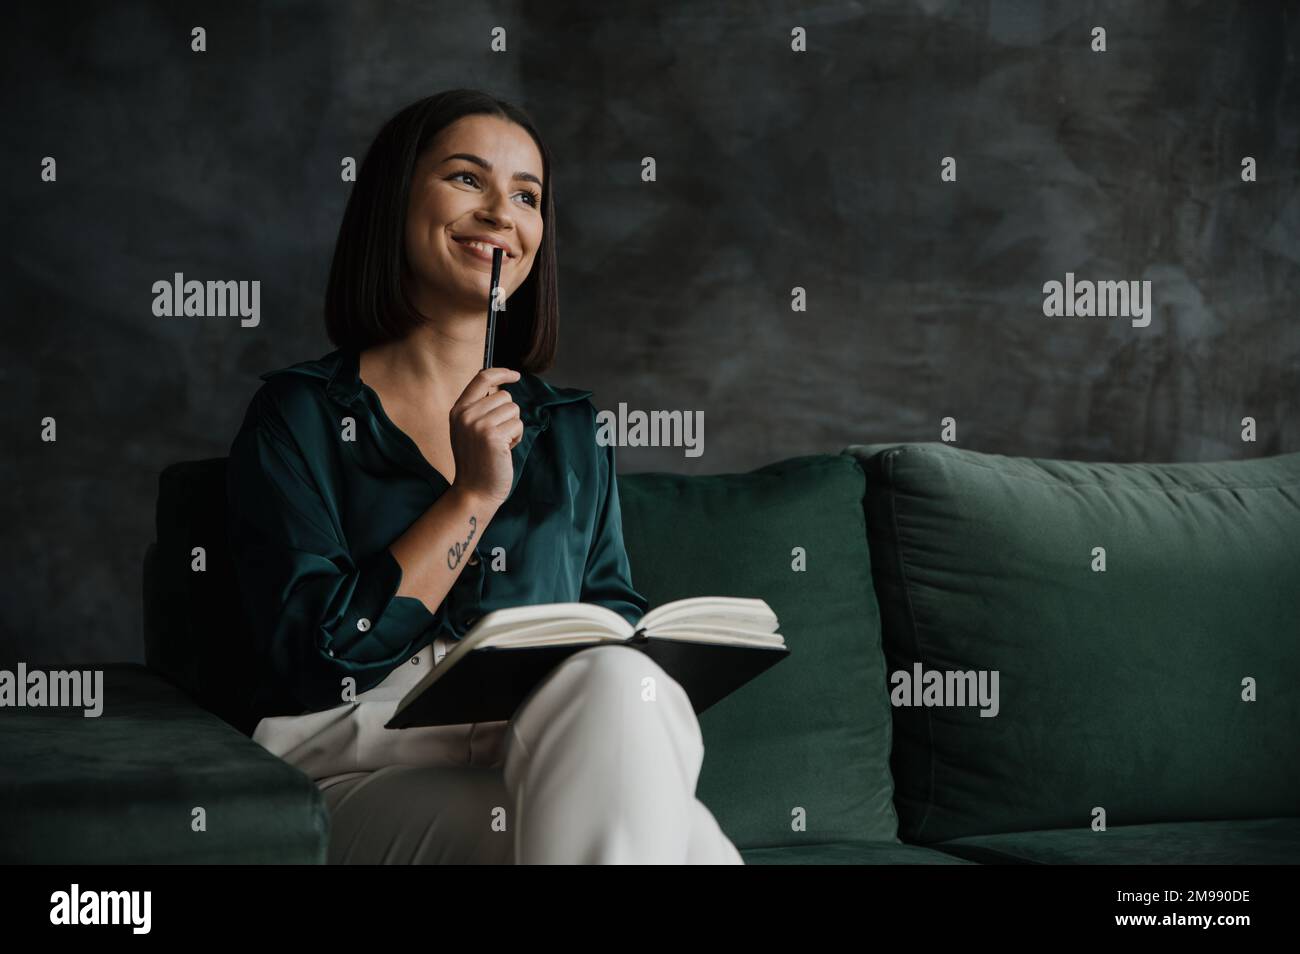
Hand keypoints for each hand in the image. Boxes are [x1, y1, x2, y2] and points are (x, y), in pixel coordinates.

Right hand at [449, 367, 522, 507]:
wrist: (474, 490)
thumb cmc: (477, 461)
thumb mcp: (469, 430)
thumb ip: (479, 409)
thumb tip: (502, 389)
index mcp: (458, 410)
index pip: (482, 378)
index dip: (501, 373)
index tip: (515, 375)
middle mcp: (466, 415)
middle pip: (504, 396)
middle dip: (508, 415)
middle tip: (498, 435)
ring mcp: (478, 425)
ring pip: (513, 409)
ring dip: (513, 427)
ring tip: (500, 444)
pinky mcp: (493, 436)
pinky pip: (517, 425)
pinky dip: (516, 438)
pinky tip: (505, 451)